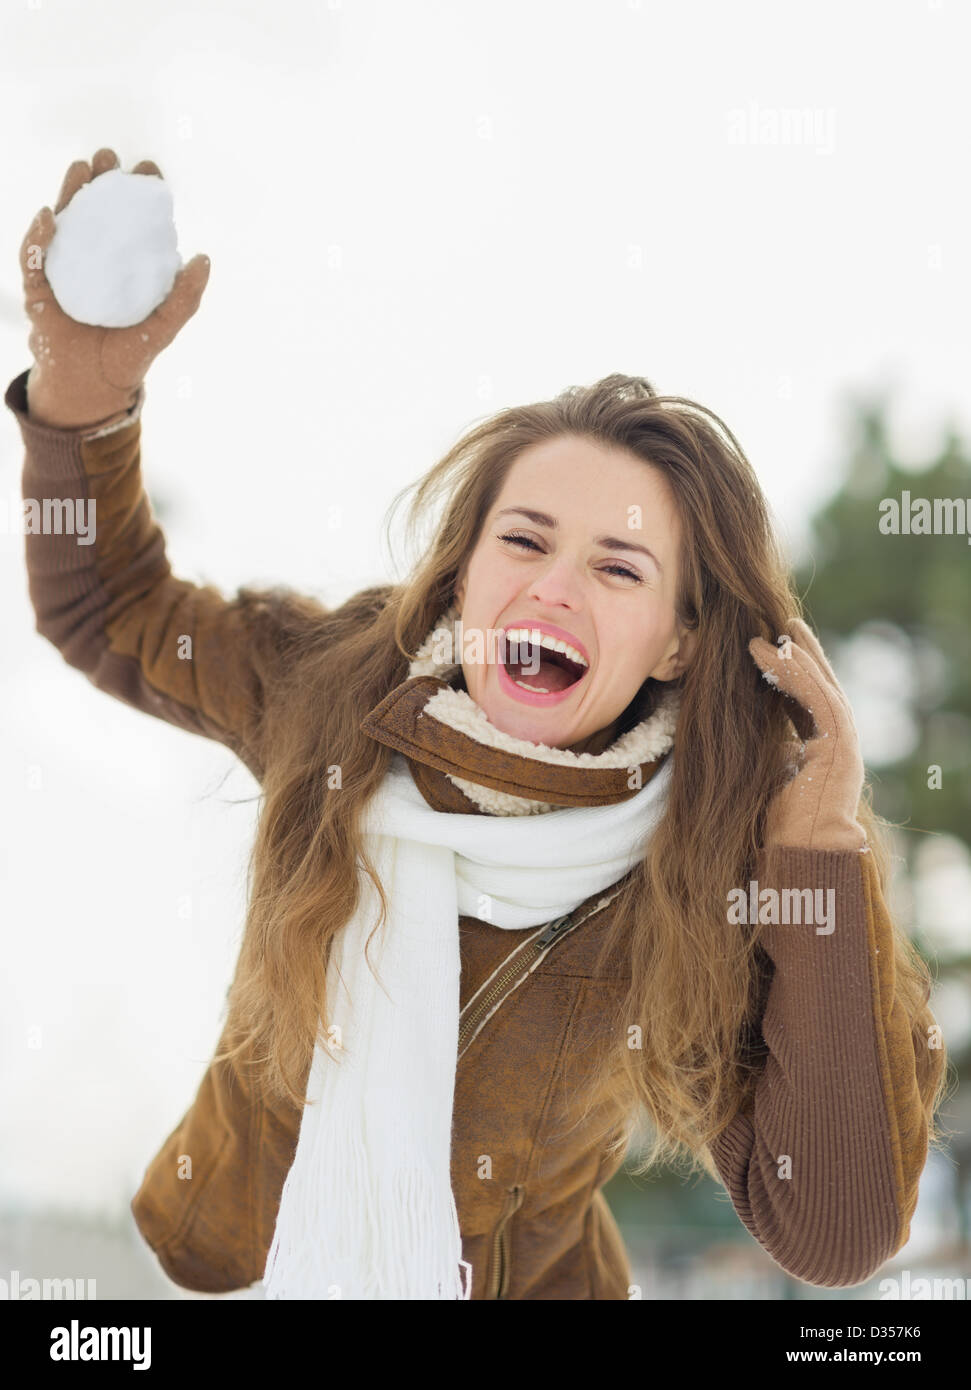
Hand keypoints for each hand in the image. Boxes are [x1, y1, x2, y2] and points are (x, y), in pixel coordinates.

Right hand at [20, 147, 209, 428]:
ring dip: (69, 192)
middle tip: (109, 156)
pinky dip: (38, 236)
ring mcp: (61, 269)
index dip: (137, 192)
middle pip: (93, 210)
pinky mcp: (38, 288)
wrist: (94, 387)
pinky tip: (50, 215)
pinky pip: (33, 257)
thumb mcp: (164, 326)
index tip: (149, 170)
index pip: (128, 219)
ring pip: (63, 222)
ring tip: (82, 167)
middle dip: (100, 179)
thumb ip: (185, 297)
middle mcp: (90, 259)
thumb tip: (204, 257)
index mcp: (120, 263)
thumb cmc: (128, 355)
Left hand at [748, 618, 866, 852]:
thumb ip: (767, 751)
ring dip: (801, 659)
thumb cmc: (778, 827)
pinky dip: (803, 675)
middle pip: (822, 688)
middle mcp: (836, 746)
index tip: (773, 649)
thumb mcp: (766, 776)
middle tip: (786, 625)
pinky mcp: (841, 748)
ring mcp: (843, 746)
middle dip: (805, 656)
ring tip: (781, 631)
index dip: (793, 675)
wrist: (799, 854)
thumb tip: (746, 730)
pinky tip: (785, 653)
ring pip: (824, 689)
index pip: (808, 704)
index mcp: (820, 753)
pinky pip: (822, 700)